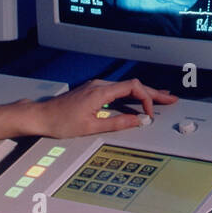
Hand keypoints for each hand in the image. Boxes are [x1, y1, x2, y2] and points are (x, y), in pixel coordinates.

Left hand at [29, 77, 176, 138]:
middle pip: (134, 85)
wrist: (40, 116)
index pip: (133, 88)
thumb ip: (117, 123)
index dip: (147, 99)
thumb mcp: (91, 127)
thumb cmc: (60, 121)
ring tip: (161, 98)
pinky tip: (139, 100)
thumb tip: (138, 121)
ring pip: (127, 87)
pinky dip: (133, 94)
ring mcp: (97, 87)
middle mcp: (100, 85)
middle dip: (153, 93)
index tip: (150, 114)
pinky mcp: (94, 92)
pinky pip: (119, 90)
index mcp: (101, 91)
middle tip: (170, 100)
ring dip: (144, 93)